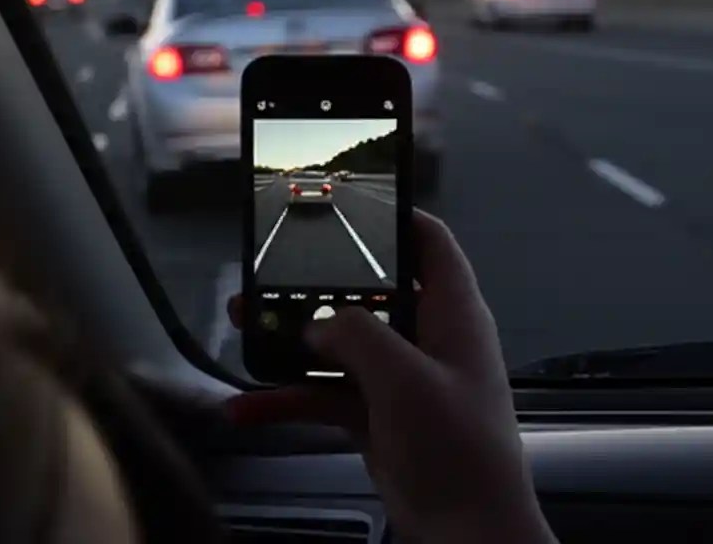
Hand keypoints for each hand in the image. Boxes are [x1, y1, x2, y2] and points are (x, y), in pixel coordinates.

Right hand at [225, 210, 556, 543]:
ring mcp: (400, 380)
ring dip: (290, 342)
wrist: (469, 535)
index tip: (349, 202)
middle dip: (316, 285)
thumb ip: (357, 335)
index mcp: (452, 314)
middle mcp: (427, 340)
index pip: (430, 243)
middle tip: (270, 272)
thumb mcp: (405, 379)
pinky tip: (247, 407)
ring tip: (243, 327)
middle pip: (369, 293)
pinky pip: (324, 395)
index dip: (396, 216)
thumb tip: (317, 322)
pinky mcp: (377, 417)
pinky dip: (288, 400)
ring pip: (337, 345)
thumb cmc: (460, 452)